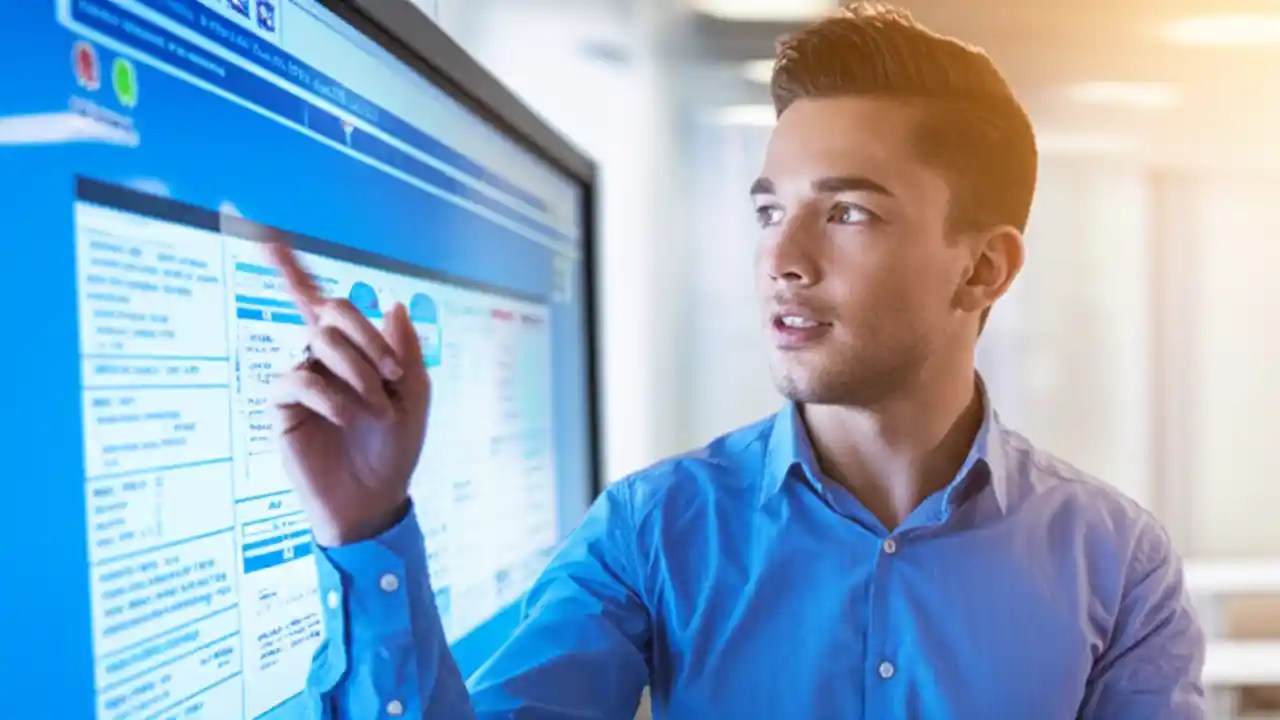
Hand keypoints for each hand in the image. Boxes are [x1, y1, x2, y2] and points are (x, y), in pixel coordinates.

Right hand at [266, 242, 430, 546]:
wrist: (375, 497)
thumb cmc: (395, 447)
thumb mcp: (415, 394)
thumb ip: (404, 348)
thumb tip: (390, 302)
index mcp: (352, 350)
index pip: (318, 300)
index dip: (291, 268)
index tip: (264, 235)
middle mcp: (321, 358)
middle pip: (332, 311)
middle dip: (366, 338)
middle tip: (392, 375)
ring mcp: (301, 379)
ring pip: (321, 341)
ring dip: (358, 372)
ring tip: (376, 409)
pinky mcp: (283, 407)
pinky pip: (299, 379)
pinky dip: (332, 395)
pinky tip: (347, 418)